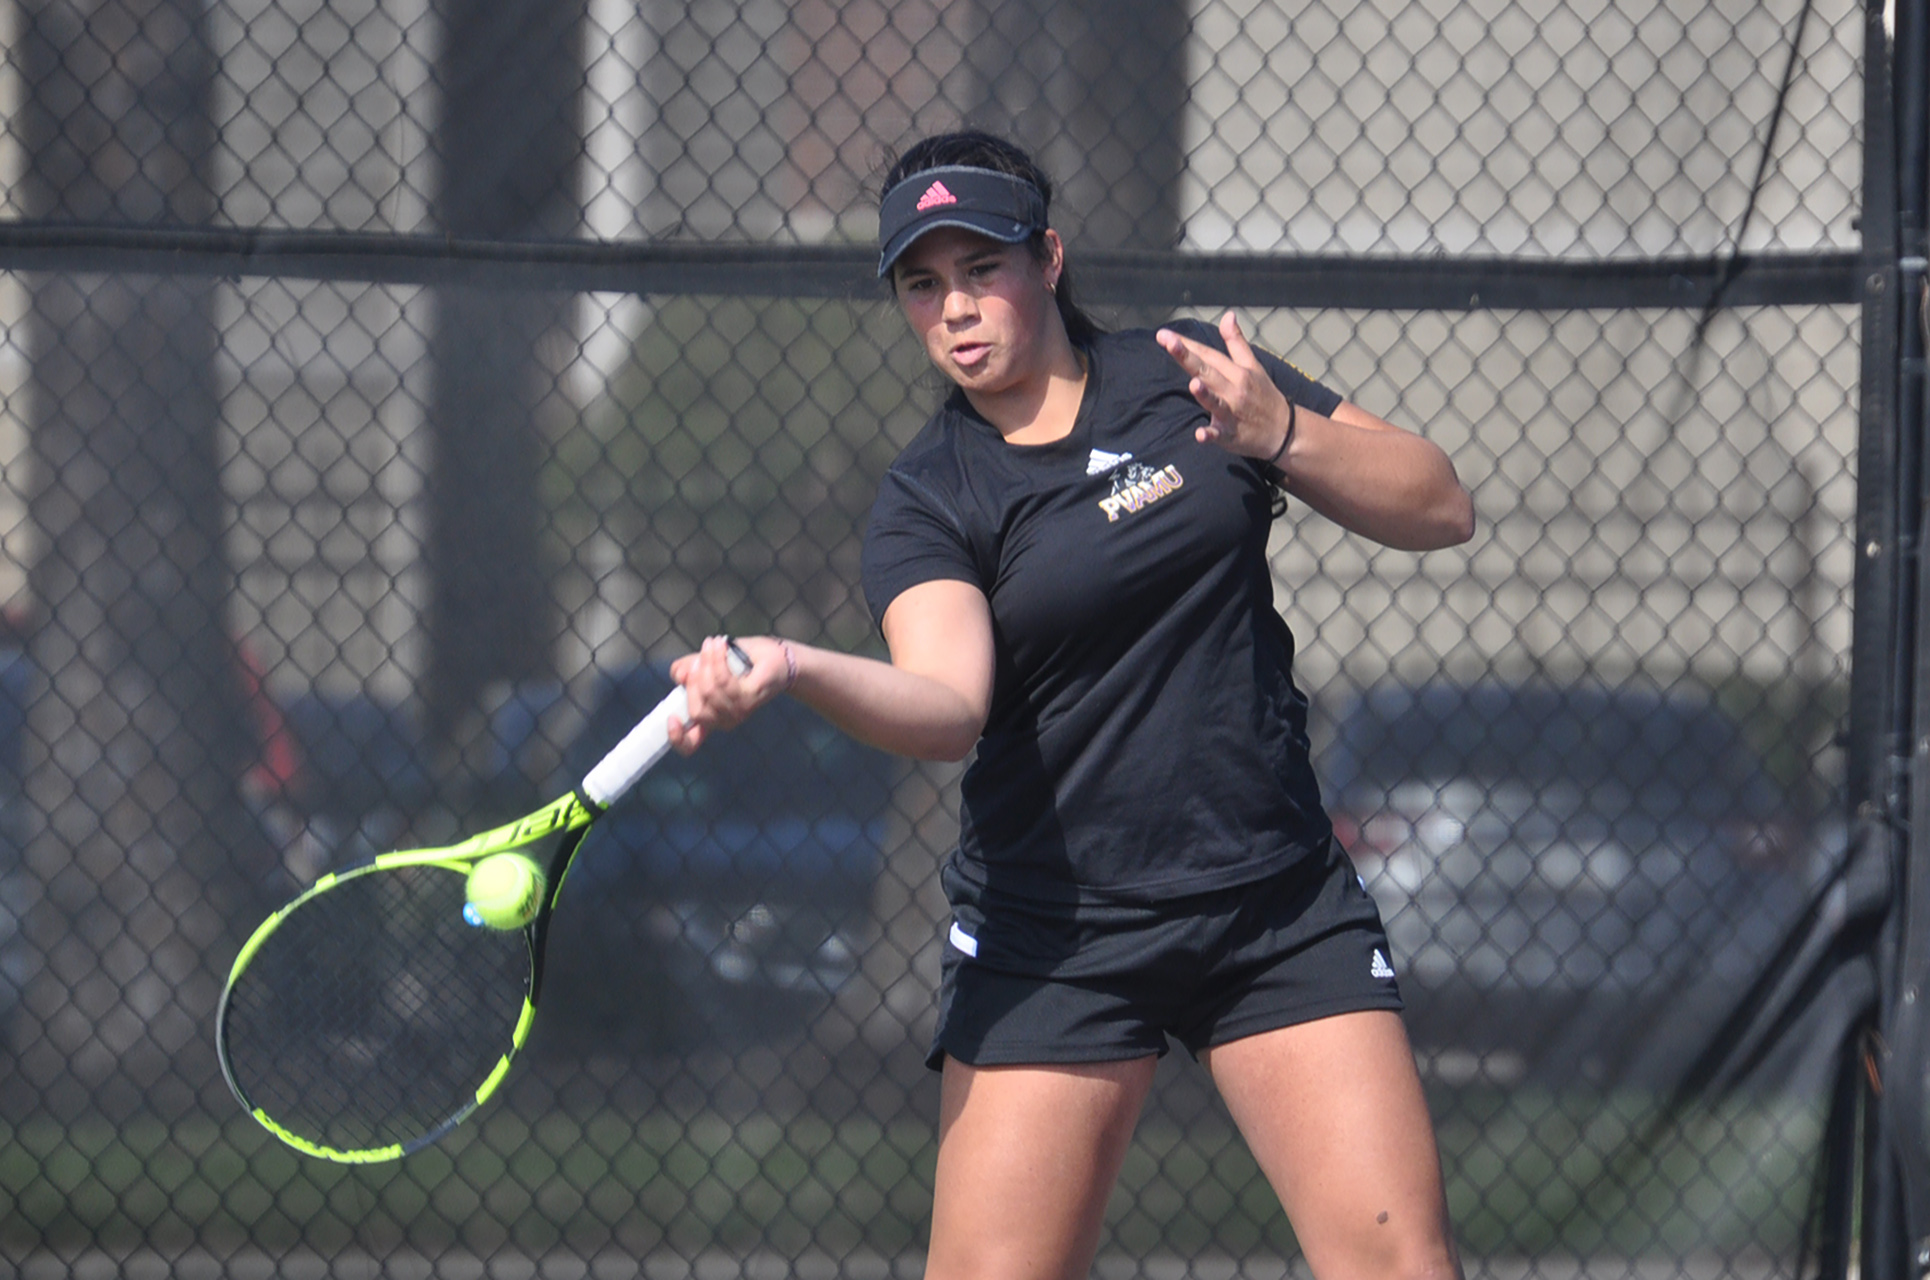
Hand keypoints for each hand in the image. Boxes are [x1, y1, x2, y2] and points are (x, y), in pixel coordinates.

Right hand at [666, 634, 790, 753]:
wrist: (775, 655)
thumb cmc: (742, 662)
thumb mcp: (707, 663)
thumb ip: (688, 669)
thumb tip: (678, 675)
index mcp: (712, 718)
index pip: (691, 744)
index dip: (677, 738)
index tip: (671, 719)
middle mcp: (726, 720)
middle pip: (697, 711)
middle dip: (693, 680)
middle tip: (699, 657)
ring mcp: (741, 711)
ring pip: (710, 692)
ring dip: (707, 662)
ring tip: (712, 643)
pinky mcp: (752, 696)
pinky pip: (724, 681)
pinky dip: (718, 659)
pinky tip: (720, 645)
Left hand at [1155, 311, 1293, 461]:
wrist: (1285, 430)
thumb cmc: (1264, 396)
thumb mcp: (1253, 365)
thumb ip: (1236, 341)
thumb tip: (1228, 315)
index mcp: (1236, 371)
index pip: (1207, 354)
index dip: (1186, 344)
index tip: (1164, 334)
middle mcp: (1233, 389)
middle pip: (1207, 371)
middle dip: (1188, 357)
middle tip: (1168, 342)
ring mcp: (1232, 412)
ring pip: (1215, 402)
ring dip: (1205, 393)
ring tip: (1194, 383)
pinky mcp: (1231, 435)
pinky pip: (1219, 435)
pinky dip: (1210, 435)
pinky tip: (1200, 434)